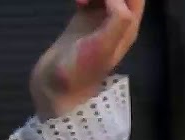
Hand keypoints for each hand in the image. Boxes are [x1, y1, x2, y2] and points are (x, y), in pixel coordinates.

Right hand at [30, 0, 145, 117]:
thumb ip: (117, 19)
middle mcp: (118, 21)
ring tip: (80, 1)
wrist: (56, 86)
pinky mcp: (84, 18)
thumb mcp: (103, 45)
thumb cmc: (81, 69)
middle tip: (88, 0)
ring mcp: (101, 19)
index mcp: (128, 27)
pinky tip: (76, 2)